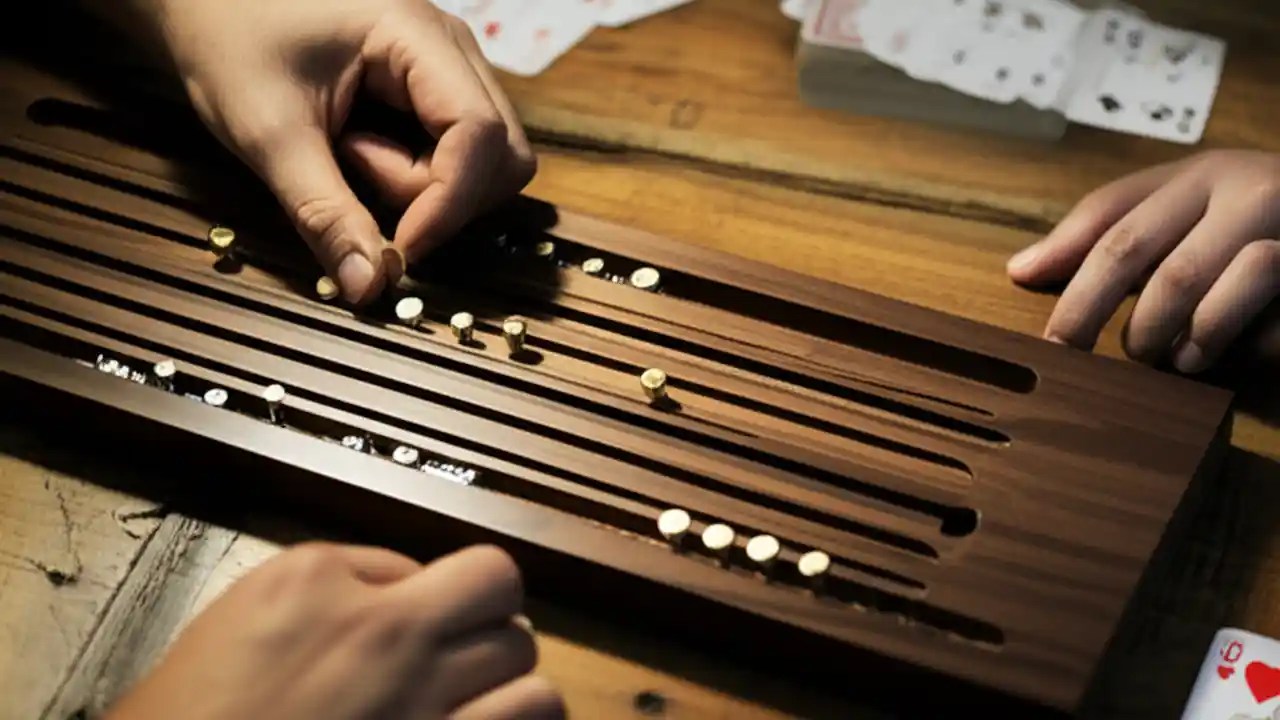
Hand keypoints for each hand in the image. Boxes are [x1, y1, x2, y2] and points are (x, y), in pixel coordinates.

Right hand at [103, 542, 562, 719]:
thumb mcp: (239, 620)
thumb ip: (327, 588)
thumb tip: (403, 585)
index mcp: (319, 581)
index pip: (429, 562)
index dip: (439, 598)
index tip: (426, 627)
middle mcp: (382, 630)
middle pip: (498, 591)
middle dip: (487, 624)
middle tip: (465, 659)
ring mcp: (418, 698)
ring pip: (526, 659)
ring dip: (511, 680)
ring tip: (486, 704)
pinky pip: (533, 713)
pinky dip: (522, 719)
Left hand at [131, 0, 534, 303]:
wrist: (205, 2)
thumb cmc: (229, 43)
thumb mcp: (270, 135)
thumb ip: (325, 214)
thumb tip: (371, 288)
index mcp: (416, 35)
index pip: (479, 132)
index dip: (449, 203)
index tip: (400, 248)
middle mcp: (452, 47)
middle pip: (501, 154)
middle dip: (442, 196)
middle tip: (358, 177)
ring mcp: (450, 67)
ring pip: (487, 162)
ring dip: (427, 188)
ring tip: (351, 157)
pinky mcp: (437, 90)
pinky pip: (460, 156)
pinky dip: (418, 177)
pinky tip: (361, 153)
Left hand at [1007, 149, 1279, 372]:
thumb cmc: (1262, 227)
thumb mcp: (1190, 215)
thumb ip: (1109, 236)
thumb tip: (1020, 270)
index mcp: (1201, 174)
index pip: (1110, 222)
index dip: (1068, 282)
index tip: (1044, 340)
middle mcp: (1243, 188)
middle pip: (1134, 251)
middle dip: (1092, 312)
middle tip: (1078, 357)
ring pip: (1191, 284)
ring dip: (1164, 335)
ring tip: (1167, 359)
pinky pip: (1264, 327)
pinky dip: (1237, 351)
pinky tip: (1229, 358)